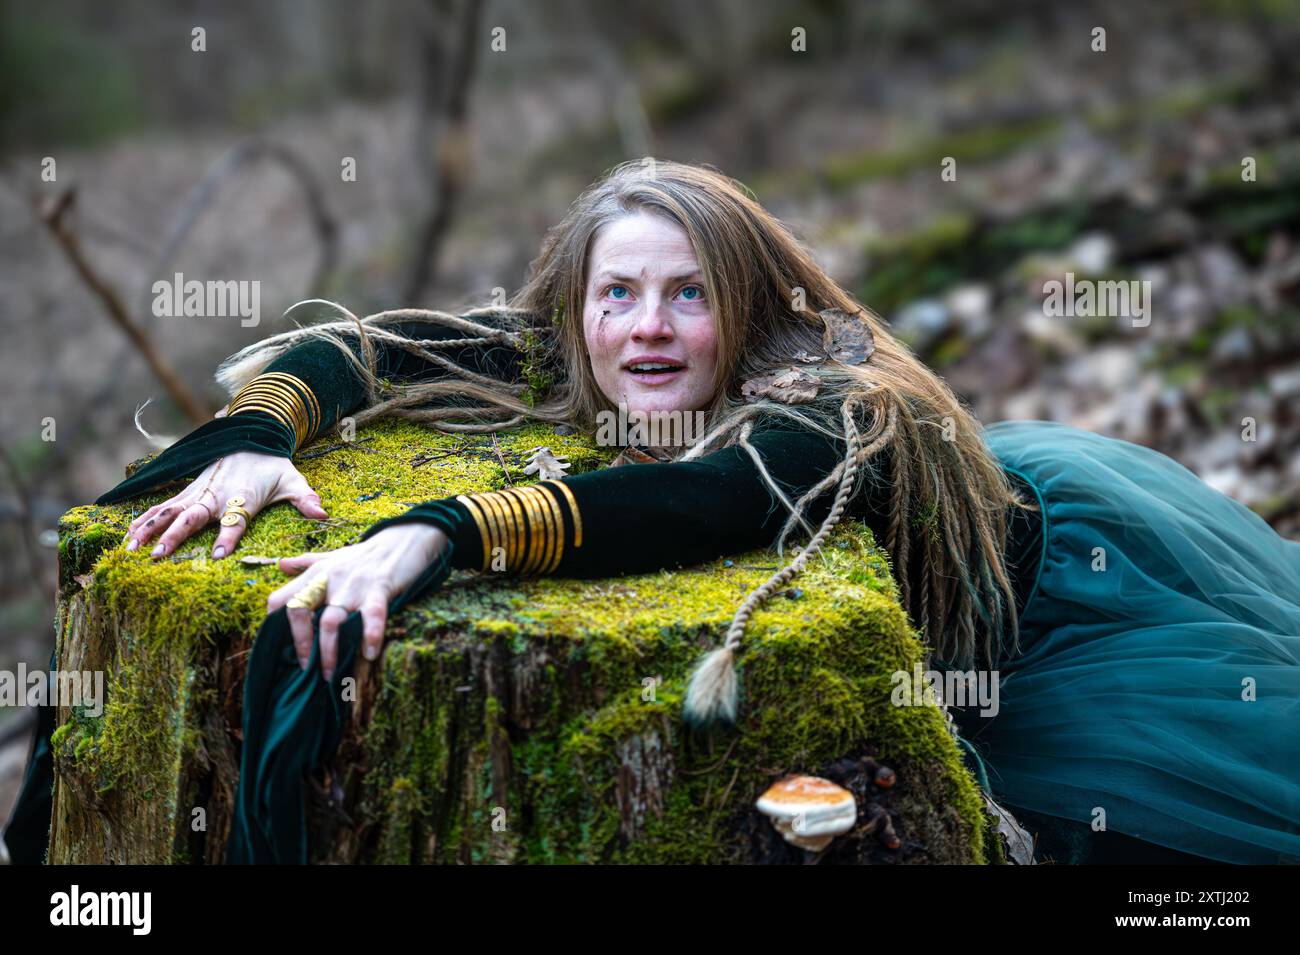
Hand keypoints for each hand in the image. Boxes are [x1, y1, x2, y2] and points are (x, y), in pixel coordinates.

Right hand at [125, 451, 327, 559]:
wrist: (252, 434)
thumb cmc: (273, 464)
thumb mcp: (293, 479)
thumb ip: (305, 498)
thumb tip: (323, 514)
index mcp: (242, 496)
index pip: (235, 520)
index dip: (228, 536)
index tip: (219, 555)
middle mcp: (216, 494)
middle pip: (192, 517)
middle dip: (175, 535)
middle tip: (158, 554)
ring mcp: (198, 492)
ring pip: (169, 511)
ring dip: (149, 529)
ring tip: (130, 549)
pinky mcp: (187, 491)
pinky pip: (162, 507)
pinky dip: (143, 520)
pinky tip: (126, 537)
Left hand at [266, 523, 448, 680]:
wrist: (405, 539)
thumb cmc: (366, 554)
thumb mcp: (333, 556)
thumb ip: (306, 563)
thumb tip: (281, 565)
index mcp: (316, 573)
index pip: (280, 598)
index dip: (274, 624)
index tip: (281, 646)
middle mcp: (330, 578)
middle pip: (298, 611)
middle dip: (300, 643)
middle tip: (306, 668)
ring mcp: (354, 585)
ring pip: (331, 621)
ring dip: (329, 652)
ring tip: (332, 674)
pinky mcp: (380, 588)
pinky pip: (371, 617)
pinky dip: (370, 637)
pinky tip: (370, 654)